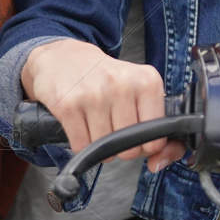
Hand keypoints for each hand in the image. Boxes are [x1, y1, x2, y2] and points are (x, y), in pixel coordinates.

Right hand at [21, 38, 185, 168]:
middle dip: (121, 146)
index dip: (145, 145)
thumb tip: (157, 163)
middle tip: (112, 125)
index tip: (136, 135)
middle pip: (129, 147)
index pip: (155, 139)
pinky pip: (81, 146)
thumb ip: (156, 127)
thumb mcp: (138, 89)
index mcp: (146, 81)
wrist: (62, 57)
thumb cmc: (105, 77)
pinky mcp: (68, 105)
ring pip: (104, 149)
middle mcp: (121, 85)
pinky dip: (81, 143)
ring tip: (96, 122)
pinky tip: (81, 124)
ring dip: (99, 145)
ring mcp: (93, 95)